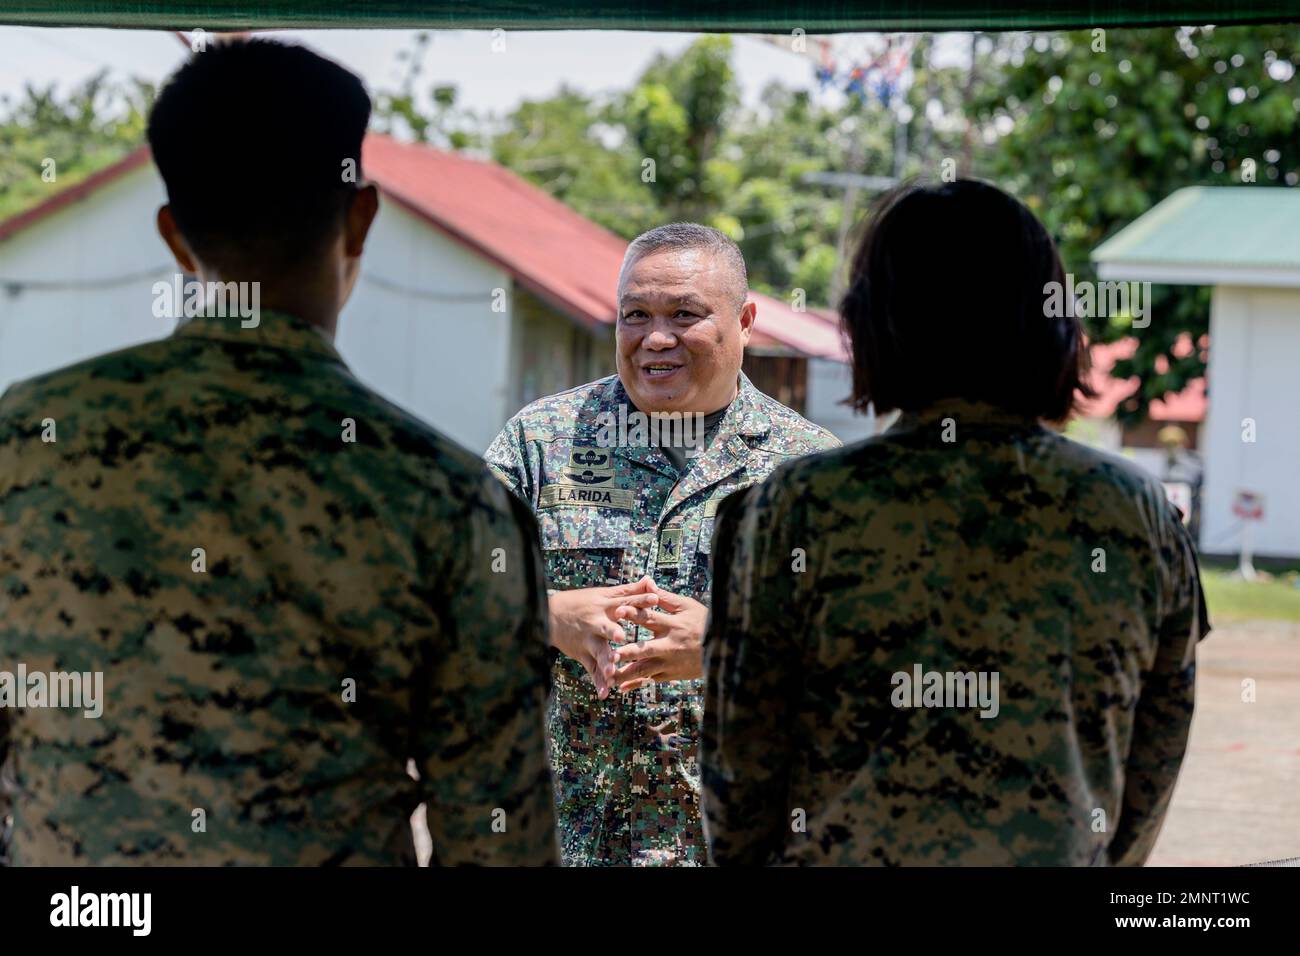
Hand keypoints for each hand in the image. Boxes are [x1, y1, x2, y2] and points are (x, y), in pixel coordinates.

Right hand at [547, 577, 660, 699]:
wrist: (549, 615)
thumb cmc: (584, 603)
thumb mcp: (604, 594)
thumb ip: (630, 590)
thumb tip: (651, 580)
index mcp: (605, 605)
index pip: (625, 601)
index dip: (639, 600)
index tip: (654, 599)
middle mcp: (596, 622)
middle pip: (607, 627)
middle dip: (613, 632)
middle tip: (621, 637)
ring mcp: (589, 640)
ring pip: (598, 651)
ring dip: (605, 661)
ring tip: (612, 671)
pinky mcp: (583, 654)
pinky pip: (591, 669)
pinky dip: (598, 681)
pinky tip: (604, 693)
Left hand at [610, 584, 708, 691]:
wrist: (723, 648)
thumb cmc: (703, 622)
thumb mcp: (687, 606)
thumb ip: (664, 597)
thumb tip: (646, 581)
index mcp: (672, 625)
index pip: (650, 617)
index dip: (633, 613)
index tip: (617, 611)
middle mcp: (670, 645)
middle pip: (644, 649)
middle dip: (626, 653)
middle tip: (610, 655)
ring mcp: (670, 662)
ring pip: (645, 669)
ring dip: (626, 673)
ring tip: (608, 675)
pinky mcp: (671, 674)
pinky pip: (651, 679)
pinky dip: (636, 684)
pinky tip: (622, 687)